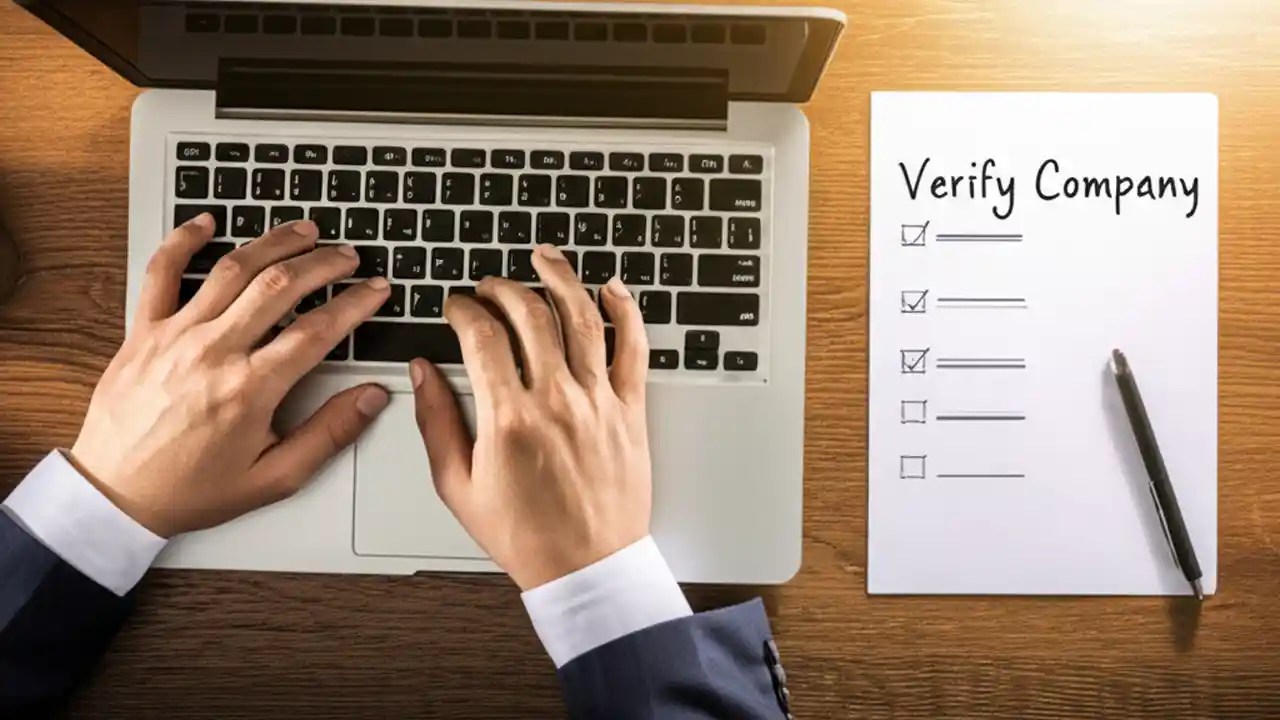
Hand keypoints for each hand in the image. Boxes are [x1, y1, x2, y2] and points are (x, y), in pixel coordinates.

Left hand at [69, 214, 390, 536]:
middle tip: (348, 256)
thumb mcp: (274, 477)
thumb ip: (329, 434)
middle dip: (323, 263)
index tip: (377, 290)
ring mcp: (176, 335)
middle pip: (281, 285)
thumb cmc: (193, 490)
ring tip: (304, 231)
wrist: (116, 493)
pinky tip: (207, 223)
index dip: (356, 303)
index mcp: (250, 389)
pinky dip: (183, 241)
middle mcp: (214, 352)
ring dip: (274, 242)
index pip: (318, 329)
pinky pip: (161, 272)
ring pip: (233, 269)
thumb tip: (371, 398)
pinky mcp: (144, 331)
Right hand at [411, 244, 650, 590]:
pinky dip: (626, 312)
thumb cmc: (525, 536)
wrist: (587, 568)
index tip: (456, 305)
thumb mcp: (458, 486)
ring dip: (561, 277)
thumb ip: (437, 422)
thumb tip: (422, 372)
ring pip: (583, 317)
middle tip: (489, 286)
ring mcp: (598, 402)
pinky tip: (613, 289)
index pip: (481, 336)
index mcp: (508, 419)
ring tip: (544, 258)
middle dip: (502, 288)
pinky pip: (634, 348)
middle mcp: (556, 401)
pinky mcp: (630, 410)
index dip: (462, 308)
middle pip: (530, 314)